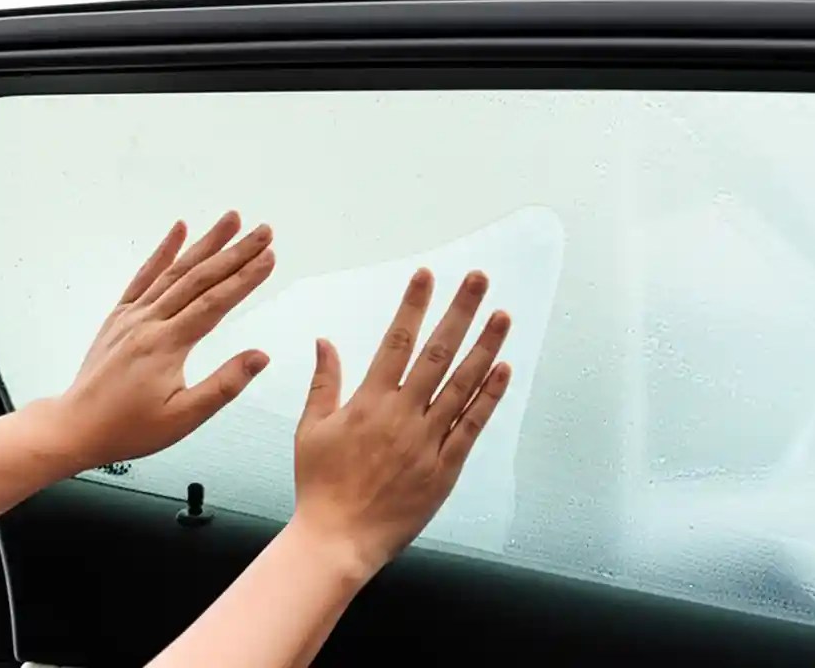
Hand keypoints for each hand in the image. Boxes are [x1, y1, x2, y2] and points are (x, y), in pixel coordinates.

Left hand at [50, 211, 275, 469]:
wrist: (74, 427)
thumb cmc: (128, 428)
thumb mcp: (183, 417)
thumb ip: (224, 384)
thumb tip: (260, 356)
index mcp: (167, 345)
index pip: (215, 302)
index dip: (245, 278)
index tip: (270, 257)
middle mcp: (149, 322)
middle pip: (199, 278)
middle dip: (235, 252)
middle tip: (264, 231)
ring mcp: (132, 315)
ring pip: (175, 270)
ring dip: (206, 243)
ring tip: (231, 219)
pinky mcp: (120, 316)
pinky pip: (143, 276)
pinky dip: (162, 251)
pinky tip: (178, 230)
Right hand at [291, 268, 511, 576]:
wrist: (338, 539)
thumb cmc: (320, 486)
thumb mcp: (310, 429)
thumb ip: (323, 382)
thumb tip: (325, 341)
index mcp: (368, 402)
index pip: (395, 341)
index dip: (413, 306)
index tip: (426, 276)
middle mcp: (402, 415)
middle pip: (437, 352)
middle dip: (459, 311)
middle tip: (478, 278)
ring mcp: (427, 440)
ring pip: (462, 384)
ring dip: (485, 346)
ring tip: (502, 314)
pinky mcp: (445, 467)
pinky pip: (472, 425)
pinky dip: (489, 396)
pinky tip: (504, 369)